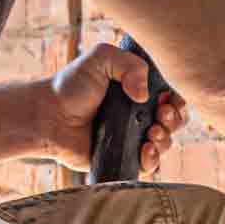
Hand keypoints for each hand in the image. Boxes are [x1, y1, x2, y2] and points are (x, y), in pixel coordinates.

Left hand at [43, 42, 187, 173]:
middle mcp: (139, 114)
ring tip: (151, 133)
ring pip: (165, 143)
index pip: (171, 96)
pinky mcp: (123, 157)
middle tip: (160, 114)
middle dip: (174, 119)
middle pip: (174, 120)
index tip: (166, 99)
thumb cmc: (71, 85)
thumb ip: (129, 64)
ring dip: (165, 139)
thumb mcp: (101, 58)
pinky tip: (145, 150)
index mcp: (138, 89)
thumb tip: (145, 95)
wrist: (47, 115)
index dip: (177, 99)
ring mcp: (132, 137)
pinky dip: (153, 159)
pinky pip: (148, 165)